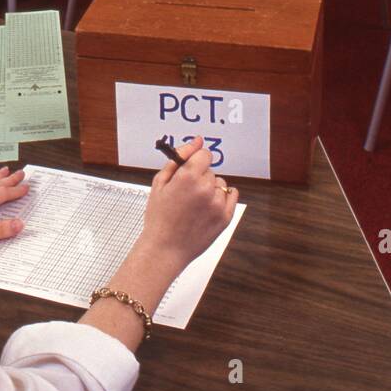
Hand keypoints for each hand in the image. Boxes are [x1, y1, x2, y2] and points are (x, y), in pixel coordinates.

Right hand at [139, 136, 237, 273]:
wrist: (164, 249)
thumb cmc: (159, 217)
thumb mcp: (160, 182)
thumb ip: (179, 157)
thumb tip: (197, 141)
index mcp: (188, 177)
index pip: (204, 155)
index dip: (195, 163)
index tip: (189, 172)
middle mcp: (206, 189)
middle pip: (210, 171)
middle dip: (200, 178)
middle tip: (185, 195)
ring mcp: (218, 204)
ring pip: (220, 184)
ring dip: (210, 190)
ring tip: (194, 206)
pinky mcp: (226, 217)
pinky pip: (232, 195)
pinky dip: (222, 199)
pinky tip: (208, 208)